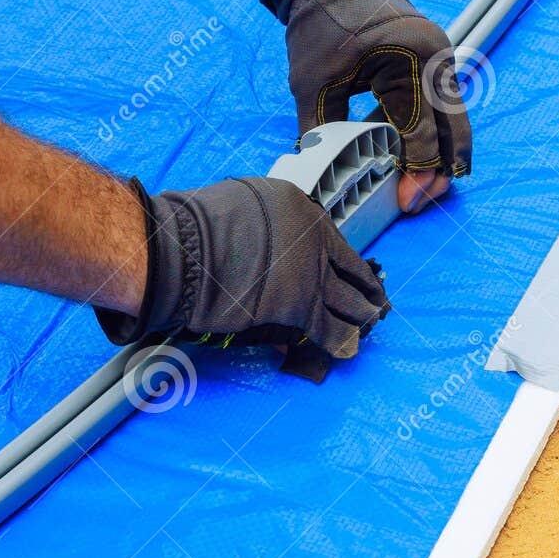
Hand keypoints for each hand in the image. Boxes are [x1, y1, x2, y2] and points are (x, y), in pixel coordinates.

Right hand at [94, 176, 389, 360]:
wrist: (184, 251)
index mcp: (300, 209)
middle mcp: (315, 239)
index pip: (335, 242)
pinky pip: (332, 329)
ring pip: (351, 301)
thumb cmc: (195, 226)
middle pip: (351, 270)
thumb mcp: (240, 208)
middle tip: (374, 302)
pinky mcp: (302, 307)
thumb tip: (269, 258)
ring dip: (361, 316)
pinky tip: (348, 349)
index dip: (347, 263)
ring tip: (367, 325)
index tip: (355, 273)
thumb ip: (264, 230)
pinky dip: (342, 341)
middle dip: (365, 290)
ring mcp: (312, 273)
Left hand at [283, 0, 471, 211]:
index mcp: (412, 61)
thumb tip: (318, 173)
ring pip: (452, 118)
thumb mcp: (311, 81)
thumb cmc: (322, 22)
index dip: (416, 171)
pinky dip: (433, 131)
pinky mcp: (429, 62)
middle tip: (423, 200)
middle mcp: (435, 61)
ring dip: (441, 153)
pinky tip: (419, 156)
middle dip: (441, 169)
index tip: (405, 200)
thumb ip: (319, 129)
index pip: (422, 132)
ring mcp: (437, 59)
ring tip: (427, 186)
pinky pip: (440, 104)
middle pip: (453, 129)